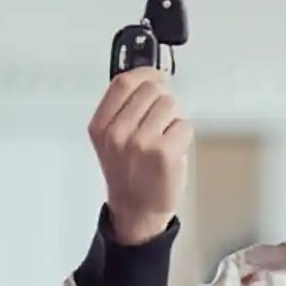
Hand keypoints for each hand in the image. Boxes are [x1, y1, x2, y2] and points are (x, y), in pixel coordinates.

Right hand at [87, 67, 193, 244]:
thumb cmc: (130, 175)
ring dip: (174, 118)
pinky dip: (184, 134)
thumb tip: (151, 78)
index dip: (145, 74)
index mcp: (101, 126)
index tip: (155, 77)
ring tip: (166, 138)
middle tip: (163, 120)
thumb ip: (124, 109)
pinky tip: (174, 150)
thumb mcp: (112, 139)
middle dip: (164, 99)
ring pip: (170, 104)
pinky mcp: (164, 151)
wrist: (137, 211)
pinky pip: (184, 124)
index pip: (124, 82)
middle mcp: (117, 132)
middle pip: (152, 89)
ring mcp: (140, 141)